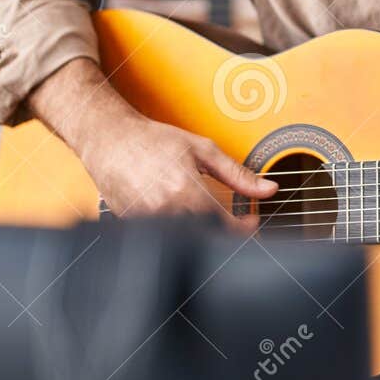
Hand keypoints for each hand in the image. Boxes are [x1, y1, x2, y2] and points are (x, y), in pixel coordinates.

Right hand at [80, 117, 276, 233]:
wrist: (109, 139)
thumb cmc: (152, 141)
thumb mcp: (202, 150)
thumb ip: (237, 173)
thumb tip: (269, 189)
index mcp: (186, 192)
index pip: (225, 227)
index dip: (243, 230)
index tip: (251, 222)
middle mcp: (166, 211)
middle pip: (206, 238)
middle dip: (224, 233)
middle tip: (232, 222)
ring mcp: (147, 222)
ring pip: (184, 240)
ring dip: (201, 232)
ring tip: (205, 216)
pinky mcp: (134, 227)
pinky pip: (163, 237)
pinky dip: (177, 230)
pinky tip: (178, 215)